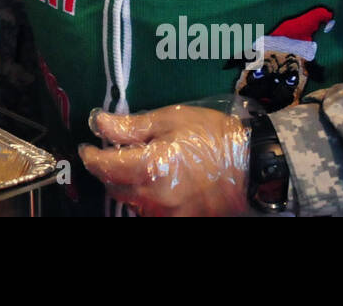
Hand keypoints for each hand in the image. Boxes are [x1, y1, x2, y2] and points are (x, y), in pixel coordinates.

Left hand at [79, 105, 250, 215]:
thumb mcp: (171, 120)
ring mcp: (168, 215)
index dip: (91, 156)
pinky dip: (146, 199)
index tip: (87, 148)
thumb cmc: (213, 137)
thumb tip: (99, 124)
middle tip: (114, 153)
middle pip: (114, 188)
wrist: (255, 165)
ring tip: (141, 166)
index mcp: (150, 168)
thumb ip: (132, 126)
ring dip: (127, 186)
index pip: (104, 166)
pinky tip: (157, 183)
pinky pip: (151, 212)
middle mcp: (154, 198)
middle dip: (108, 171)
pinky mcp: (181, 222)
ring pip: (132, 203)